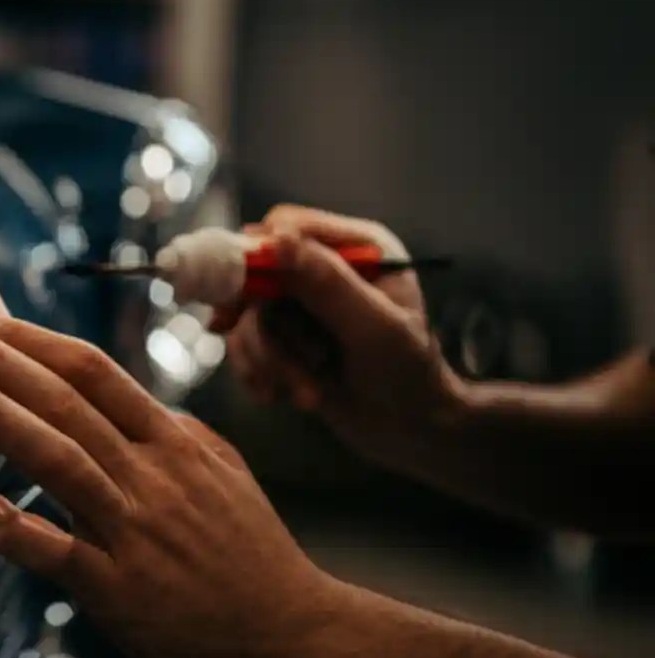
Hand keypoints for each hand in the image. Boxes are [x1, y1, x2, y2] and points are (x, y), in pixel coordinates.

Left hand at [0, 311, 337, 657]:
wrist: (287, 632)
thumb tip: (131, 402)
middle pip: (66, 402)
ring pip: (54, 456)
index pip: (97, 374)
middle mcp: (151, 477)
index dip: (39, 342)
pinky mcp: (113, 588)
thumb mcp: (225, 472)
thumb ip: (175, 432)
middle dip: (0, 359)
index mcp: (175, 444)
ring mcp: (131, 531)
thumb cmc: (251, 552)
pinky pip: (45, 547)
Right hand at [220, 205, 464, 462]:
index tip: (247, 297)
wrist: (412, 432)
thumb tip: (276, 238)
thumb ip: (327, 283)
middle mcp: (324, 269)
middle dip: (266, 330)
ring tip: (306, 396)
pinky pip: (245, 345)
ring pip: (249, 317)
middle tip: (281, 366)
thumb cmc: (409, 375)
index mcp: (357, 248)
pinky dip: (257, 374)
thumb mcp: (374, 328)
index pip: (288, 225)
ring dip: (270, 361)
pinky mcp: (284, 339)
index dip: (259, 255)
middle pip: (257, 275)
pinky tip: (280, 397)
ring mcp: (301, 305)